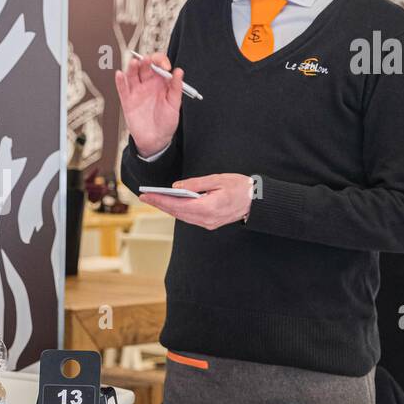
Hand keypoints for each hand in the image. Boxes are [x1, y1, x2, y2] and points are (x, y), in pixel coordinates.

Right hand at [115, 53, 183, 157]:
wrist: (155, 140)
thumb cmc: (166, 123)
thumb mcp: (175, 104)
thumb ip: (176, 87)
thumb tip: (179, 71)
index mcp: (160, 83)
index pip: (159, 65)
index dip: (161, 61)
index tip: (165, 67)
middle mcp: (148, 85)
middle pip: (144, 67)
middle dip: (145, 61)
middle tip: (148, 60)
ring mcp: (137, 92)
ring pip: (132, 75)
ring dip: (132, 67)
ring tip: (134, 63)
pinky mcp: (128, 101)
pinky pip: (122, 89)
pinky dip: (120, 81)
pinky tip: (120, 74)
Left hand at [139, 173, 253, 230]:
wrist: (258, 201)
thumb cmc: (240, 187)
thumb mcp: (217, 179)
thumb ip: (195, 183)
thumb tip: (176, 187)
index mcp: (209, 207)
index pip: (178, 204)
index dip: (160, 200)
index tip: (147, 195)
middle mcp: (207, 219)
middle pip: (177, 213)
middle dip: (160, 204)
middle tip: (145, 197)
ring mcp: (209, 223)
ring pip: (182, 217)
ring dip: (167, 209)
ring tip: (154, 200)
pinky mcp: (210, 223)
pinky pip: (189, 218)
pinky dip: (178, 211)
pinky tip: (170, 204)